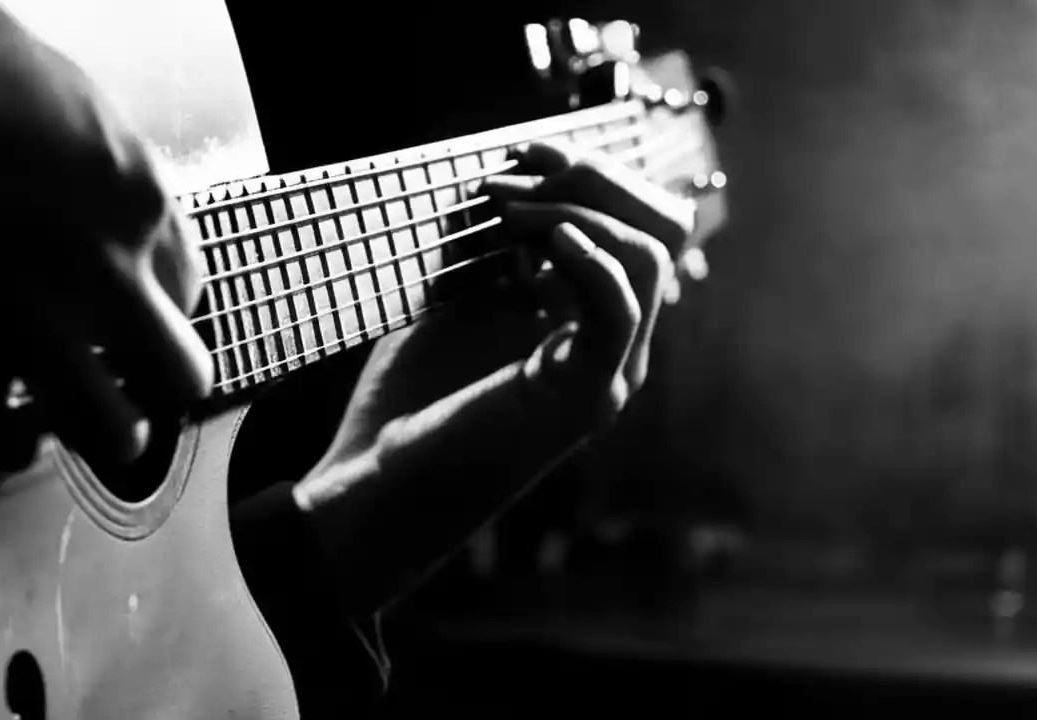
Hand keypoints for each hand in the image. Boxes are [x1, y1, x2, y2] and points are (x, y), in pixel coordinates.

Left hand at [293, 140, 695, 612]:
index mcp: (590, 331)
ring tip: (513, 210)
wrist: (380, 486)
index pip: (639, 229)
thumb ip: (484, 251)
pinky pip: (618, 307)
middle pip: (657, 232)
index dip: (594, 176)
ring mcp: (606, 377)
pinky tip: (535, 240)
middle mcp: (612, 353)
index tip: (527, 149)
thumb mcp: (452, 305)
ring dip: (580, 212)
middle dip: (594, 181)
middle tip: (524, 168)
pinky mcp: (582, 397)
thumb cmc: (409, 405)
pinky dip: (585, 258)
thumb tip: (492, 185)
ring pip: (648, 258)